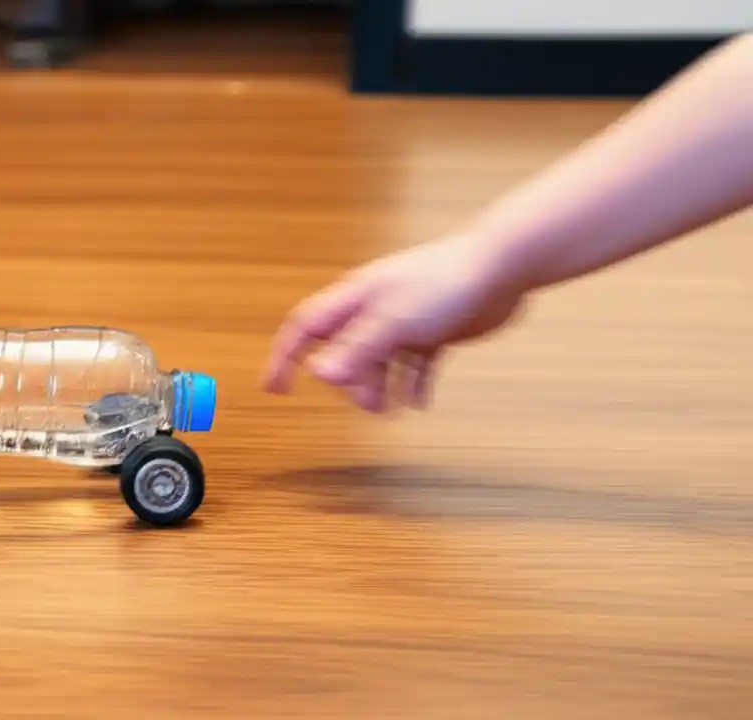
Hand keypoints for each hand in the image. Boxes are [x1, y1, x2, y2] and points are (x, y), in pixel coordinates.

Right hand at [262, 236, 528, 410]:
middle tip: (370, 405)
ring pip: (377, 361)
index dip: (285, 357)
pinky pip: (413, 364)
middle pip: (343, 352)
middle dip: (350, 382)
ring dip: (380, 387)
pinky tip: (420, 401)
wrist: (502, 266)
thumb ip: (356, 349)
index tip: (275, 388)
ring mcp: (403, 320)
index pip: (305, 327)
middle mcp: (373, 309)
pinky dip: (413, 383)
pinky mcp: (432, 330)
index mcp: (355, 299)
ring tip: (394, 408)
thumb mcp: (394, 322)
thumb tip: (318, 373)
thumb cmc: (444, 284)